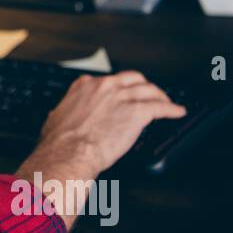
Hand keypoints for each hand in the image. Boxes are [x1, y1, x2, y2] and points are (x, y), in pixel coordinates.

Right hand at [21, 70, 185, 179]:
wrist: (70, 153)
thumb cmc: (61, 143)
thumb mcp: (55, 120)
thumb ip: (63, 114)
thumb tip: (59, 117)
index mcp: (85, 87)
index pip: (108, 80)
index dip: (118, 87)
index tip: (121, 93)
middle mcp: (105, 87)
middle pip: (133, 79)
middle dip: (143, 85)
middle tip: (149, 93)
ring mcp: (122, 97)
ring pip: (149, 90)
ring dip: (160, 96)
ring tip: (167, 101)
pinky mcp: (137, 112)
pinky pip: (160, 107)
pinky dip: (171, 109)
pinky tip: (177, 112)